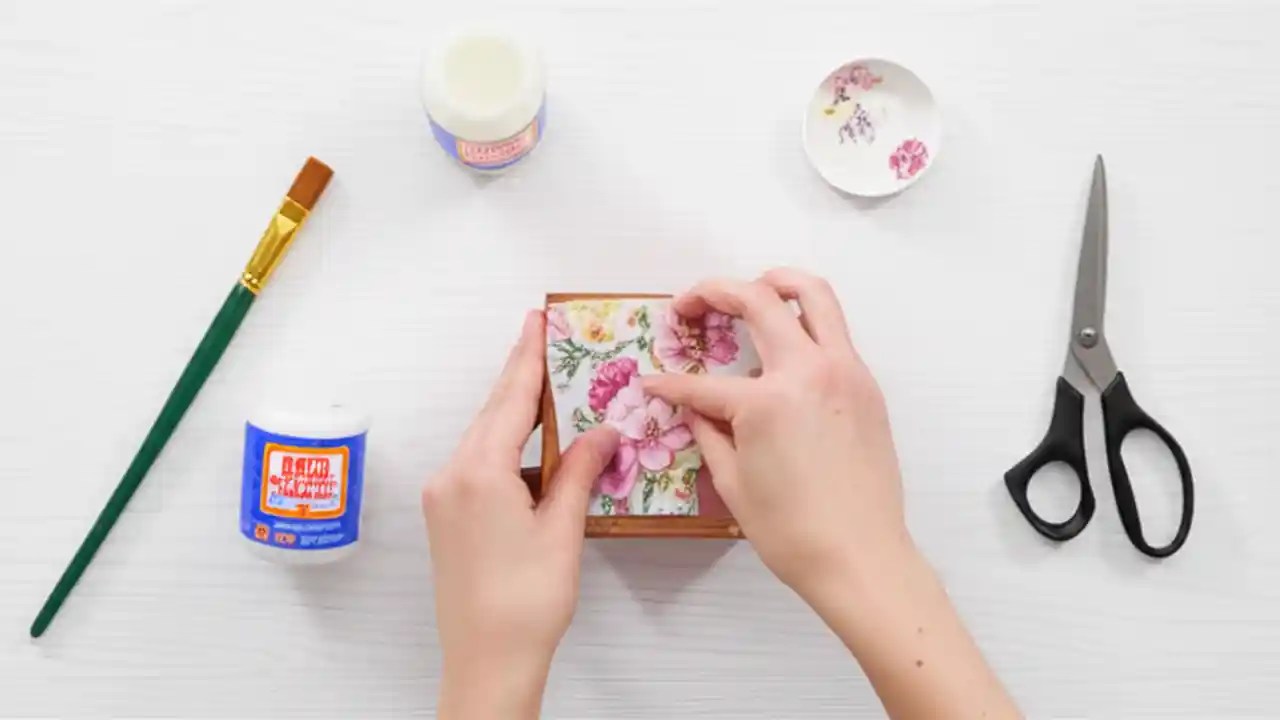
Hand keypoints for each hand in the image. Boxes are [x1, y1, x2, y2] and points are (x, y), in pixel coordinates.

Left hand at [423, 310, 618, 719]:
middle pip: (493, 413)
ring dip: (515, 413)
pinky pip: (478, 463)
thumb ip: (578, 472)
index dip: (528, 358)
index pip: (510, 400)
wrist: (486, 660)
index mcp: (479, 472)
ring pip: (484, 438)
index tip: (537, 321)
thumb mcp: (562, 530)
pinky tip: (531, 443)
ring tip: (546, 386)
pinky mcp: (446, 516)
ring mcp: (443, 497)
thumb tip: (601, 433)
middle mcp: (452, 476)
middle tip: (542, 338)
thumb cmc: (526, 603)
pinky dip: (506, 445)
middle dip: (520, 377)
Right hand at [644, 268, 909, 601]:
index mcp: (767, 401)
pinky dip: (806, 324)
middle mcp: (809, 371)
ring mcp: (845, 372)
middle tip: (690, 305)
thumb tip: (696, 408)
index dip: (670, 385)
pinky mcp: (866, 385)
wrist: (861, 558)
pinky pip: (835, 333)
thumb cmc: (792, 532)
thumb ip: (710, 432)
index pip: (702, 382)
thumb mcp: (733, 482)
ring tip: (750, 287)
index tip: (652, 384)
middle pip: (759, 300)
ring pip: (814, 295)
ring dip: (777, 281)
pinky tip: (785, 344)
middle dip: (716, 292)